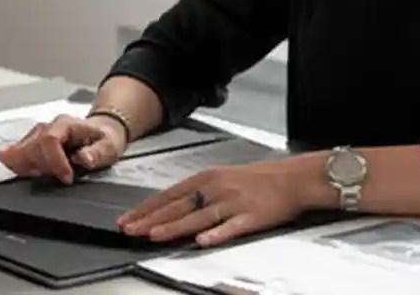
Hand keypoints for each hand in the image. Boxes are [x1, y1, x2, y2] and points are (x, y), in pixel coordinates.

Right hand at [0, 114, 128, 184]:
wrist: (100, 132)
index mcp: (66, 124)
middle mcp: (47, 127)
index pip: (49, 140)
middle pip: (31, 147)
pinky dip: (17, 165)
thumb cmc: (103, 139)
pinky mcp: (30, 143)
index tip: (67, 178)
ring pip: (19, 151)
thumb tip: (84, 158)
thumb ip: (98, 153)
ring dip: (28, 168)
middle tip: (58, 177)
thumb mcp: (109, 147)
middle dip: (43, 168)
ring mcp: (36, 134)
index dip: (55, 162)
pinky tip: (28, 172)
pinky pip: (15, 153)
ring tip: (45, 175)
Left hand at [116, 156, 322, 247]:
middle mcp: (216, 188)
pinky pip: (231, 227)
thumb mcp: (222, 178)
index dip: (146, 208)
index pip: (169, 194)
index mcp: (207, 178)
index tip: (126, 219)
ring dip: (175, 227)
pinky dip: (216, 234)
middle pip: (178, 206)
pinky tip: (202, 241)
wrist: (293, 178)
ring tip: (154, 235)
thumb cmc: (257, 179)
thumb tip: (170, 207)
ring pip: (198, 216)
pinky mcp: (252, 216)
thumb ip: (197, 192)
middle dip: (150, 219)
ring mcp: (233, 202)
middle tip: (129, 230)